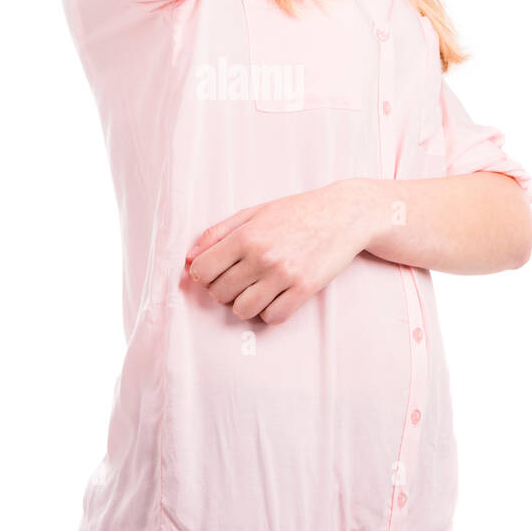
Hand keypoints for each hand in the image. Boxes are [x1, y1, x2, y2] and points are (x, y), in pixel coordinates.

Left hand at [184, 181, 369, 324]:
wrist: (342, 214)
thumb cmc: (296, 212)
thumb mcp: (253, 213)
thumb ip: (217, 233)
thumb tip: (189, 259)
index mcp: (245, 236)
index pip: (202, 271)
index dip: (204, 275)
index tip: (216, 271)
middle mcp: (262, 256)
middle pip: (219, 294)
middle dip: (224, 290)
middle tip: (240, 278)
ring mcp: (284, 275)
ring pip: (242, 310)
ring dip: (245, 304)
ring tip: (257, 288)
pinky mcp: (305, 289)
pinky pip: (273, 318)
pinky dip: (270, 312)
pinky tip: (276, 296)